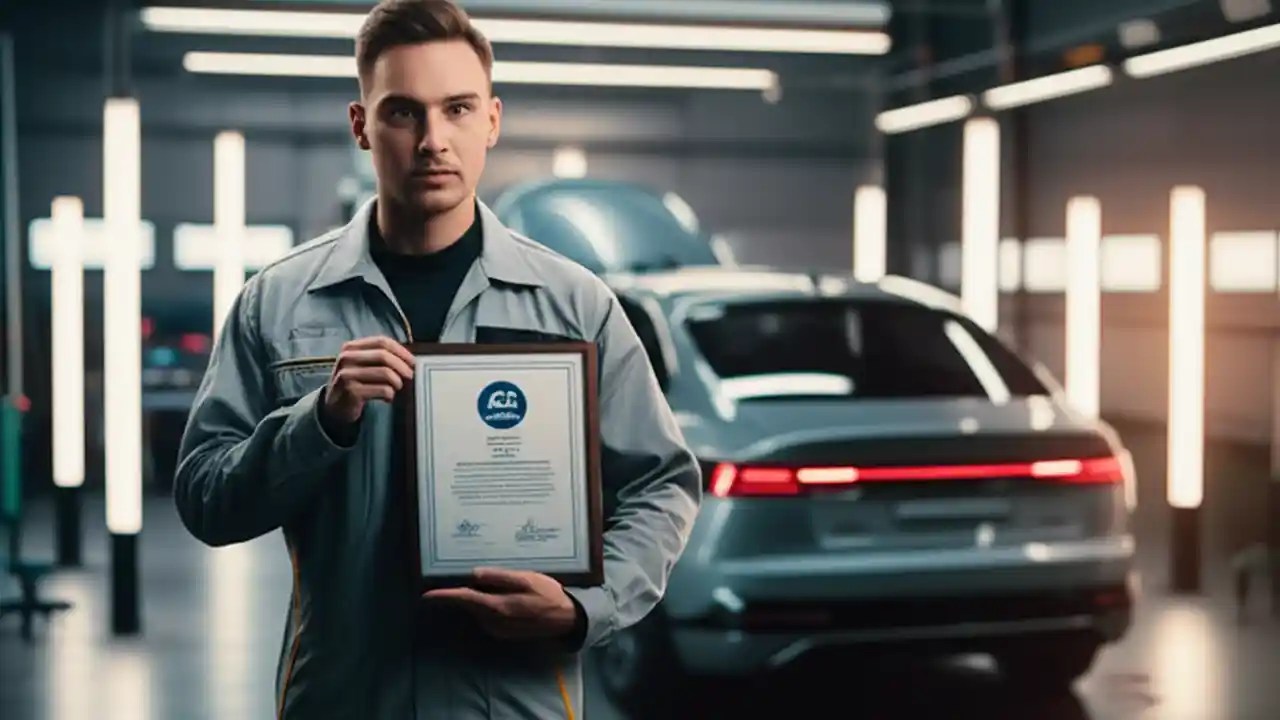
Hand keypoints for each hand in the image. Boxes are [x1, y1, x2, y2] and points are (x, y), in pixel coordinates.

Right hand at [321, 336, 414, 427]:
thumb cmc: (354, 384)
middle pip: (384, 356)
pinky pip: (382, 390)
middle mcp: (347, 358)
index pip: (382, 342)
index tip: (413, 361)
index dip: (401, 351)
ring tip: (397, 388)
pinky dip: (390, 394)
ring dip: (397, 382)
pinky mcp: (351, 391)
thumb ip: (379, 358)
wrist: (334, 408)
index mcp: (351, 347)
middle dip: (402, 366)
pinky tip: (387, 398)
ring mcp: (347, 374)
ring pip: (385, 373)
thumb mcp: (361, 366)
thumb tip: (410, 360)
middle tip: (411, 376)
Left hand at [423, 567, 577, 640]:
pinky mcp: (503, 632)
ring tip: (486, 582)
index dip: (444, 597)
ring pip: (477, 610)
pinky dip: (485, 605)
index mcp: (497, 607)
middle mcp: (493, 622)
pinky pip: (487, 616)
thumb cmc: (548, 595)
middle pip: (468, 605)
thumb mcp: (527, 579)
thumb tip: (474, 575)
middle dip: (458, 593)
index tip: (426, 595)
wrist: (565, 619)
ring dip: (475, 598)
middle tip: (453, 577)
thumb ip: (500, 577)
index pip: (464, 600)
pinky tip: (498, 594)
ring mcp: (498, 629)